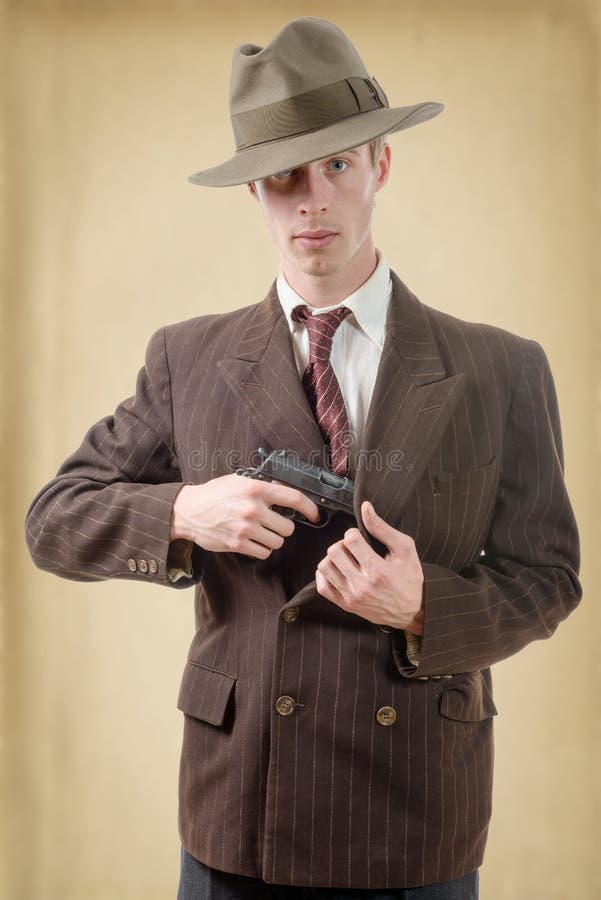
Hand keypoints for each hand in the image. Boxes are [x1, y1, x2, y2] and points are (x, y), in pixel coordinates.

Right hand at [169, 475, 319, 558]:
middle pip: (288, 527)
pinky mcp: (237, 544)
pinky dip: (261, 549)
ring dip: (273, 539)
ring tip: (260, 531)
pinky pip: (263, 552)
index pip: (294, 498)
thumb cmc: (214, 494)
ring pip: (278, 542)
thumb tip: (284, 487)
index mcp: (256, 489)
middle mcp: (253, 508)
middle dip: (284, 527)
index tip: (315, 515)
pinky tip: (252, 540)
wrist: (188, 511)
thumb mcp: (238, 480)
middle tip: (273, 523)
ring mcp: (245, 528)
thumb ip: (261, 484)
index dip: (310, 508)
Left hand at [315, 500, 423, 633]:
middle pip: (334, 552)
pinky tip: (338, 571)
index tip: (360, 537)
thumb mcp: (405, 550)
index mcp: (377, 570)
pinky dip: (326, 575)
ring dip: (333, 558)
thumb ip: (383, 528)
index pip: (350, 540)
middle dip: (342, 544)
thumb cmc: (411, 580)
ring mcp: (352, 597)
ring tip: (346, 559)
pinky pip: (322, 586)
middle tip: (352, 548)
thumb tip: (365, 508)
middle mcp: (362, 585)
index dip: (353, 533)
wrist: (412, 611)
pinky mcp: (346, 605)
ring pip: (325, 567)